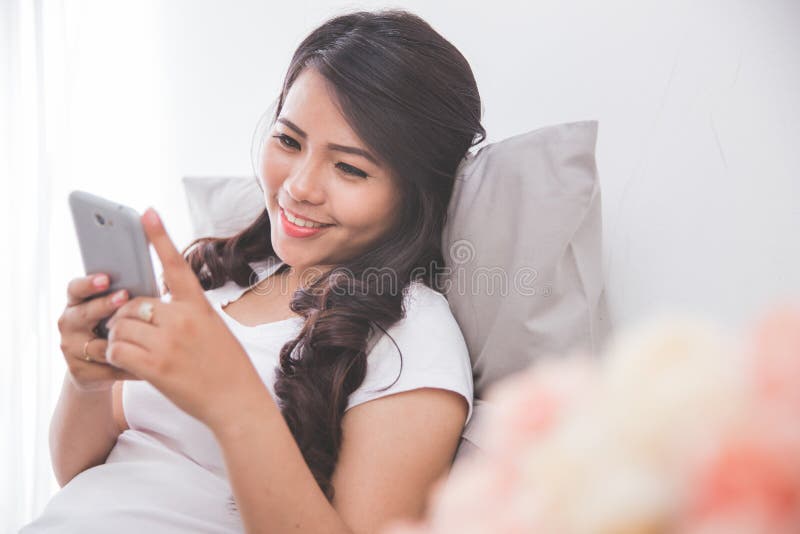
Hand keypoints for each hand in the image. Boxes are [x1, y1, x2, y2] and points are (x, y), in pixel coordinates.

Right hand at [57, 274, 140, 391]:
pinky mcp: (79, 371)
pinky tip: (144, 366)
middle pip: (84, 314)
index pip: (75, 289)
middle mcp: (69, 322)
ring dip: (119, 342)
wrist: (98, 366)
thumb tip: (152, 282)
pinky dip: (126, 367)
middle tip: (124, 296)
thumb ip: (125, 297)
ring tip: (141, 335)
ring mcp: (70, 347)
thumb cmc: (113, 327)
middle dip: (105, 305)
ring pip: (96, 345)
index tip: (105, 278)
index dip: (88, 283)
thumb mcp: (114, 310)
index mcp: (76, 302)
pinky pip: (106, 368)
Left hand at [104, 208, 264, 430]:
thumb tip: (148, 309)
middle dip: (125, 318)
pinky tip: (126, 363)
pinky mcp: (156, 368)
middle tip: (129, 332)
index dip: (159, 236)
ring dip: (117, 338)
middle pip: (134, 304)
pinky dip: (115, 356)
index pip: (175, 264)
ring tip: (129, 349)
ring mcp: (170, 343)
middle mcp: (184, 320)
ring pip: (122, 327)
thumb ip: (184, 314)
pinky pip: (118, 351)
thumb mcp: (213, 328)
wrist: (237, 401)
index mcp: (198, 306)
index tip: (145, 212)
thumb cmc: (226, 366)